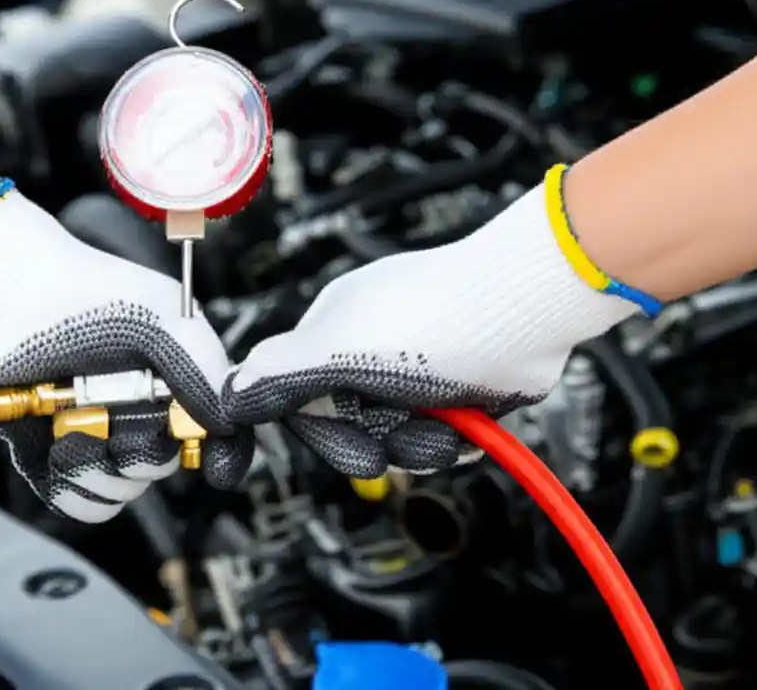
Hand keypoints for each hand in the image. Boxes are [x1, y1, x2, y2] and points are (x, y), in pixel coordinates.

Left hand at [0, 181, 251, 522]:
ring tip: (78, 431)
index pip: (215, 434)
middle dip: (146, 453)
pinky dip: (74, 486)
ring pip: (123, 491)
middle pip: (164, 468)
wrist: (6, 297)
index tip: (213, 463)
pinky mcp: (51, 459)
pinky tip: (60, 448)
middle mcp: (137, 412)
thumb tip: (227, 423)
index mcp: (173, 381)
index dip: (220, 453)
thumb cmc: (84, 293)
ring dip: (104, 471)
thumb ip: (204, 368)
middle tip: (123, 420)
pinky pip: (79, 503)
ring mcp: (95, 437)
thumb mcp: (164, 317)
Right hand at [225, 184, 638, 476]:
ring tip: (446, 420)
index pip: (300, 399)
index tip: (343, 448)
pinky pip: (442, 433)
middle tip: (401, 423)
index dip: (321, 430)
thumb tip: (230, 393)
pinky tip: (467, 423)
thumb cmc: (434, 315)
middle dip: (380, 437)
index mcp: (333, 329)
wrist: (526, 308)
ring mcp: (419, 367)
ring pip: (399, 436)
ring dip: (423, 440)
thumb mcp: (337, 348)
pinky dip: (455, 436)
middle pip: (351, 425)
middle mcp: (373, 347)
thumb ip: (278, 374)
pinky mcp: (461, 385)